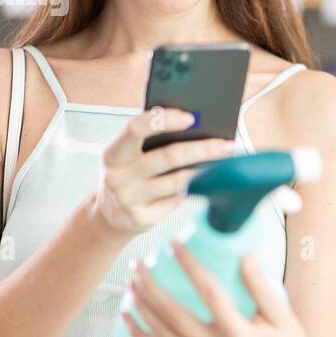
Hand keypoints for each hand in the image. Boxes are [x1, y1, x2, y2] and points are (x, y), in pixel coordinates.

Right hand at [90, 108, 241, 235]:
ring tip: (223, 163)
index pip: (135, 128)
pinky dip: (189, 192)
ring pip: (178, 182)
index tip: (191, 117)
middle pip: (168, 157)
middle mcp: (117, 176)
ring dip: (204, 172)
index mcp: (112, 153)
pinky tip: (198, 186)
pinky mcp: (141, 219)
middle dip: (203, 149)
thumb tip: (194, 126)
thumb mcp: (126, 156)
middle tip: (227, 145)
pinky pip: (176, 201)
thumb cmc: (127, 176)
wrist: (108, 217)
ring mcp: (128, 200)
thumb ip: (149, 141)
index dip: (163, 120)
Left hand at [121, 241, 321, 336]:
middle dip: (152, 288)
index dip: (190, 267)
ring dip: (143, 308)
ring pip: (163, 335)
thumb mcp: (285, 320)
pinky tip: (128, 318)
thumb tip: (243, 256)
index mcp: (241, 336)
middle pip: (174, 317)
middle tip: (140, 263)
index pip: (210, 294)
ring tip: (132, 281)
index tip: (175, 245)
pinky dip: (140, 336)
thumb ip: (263, 289)